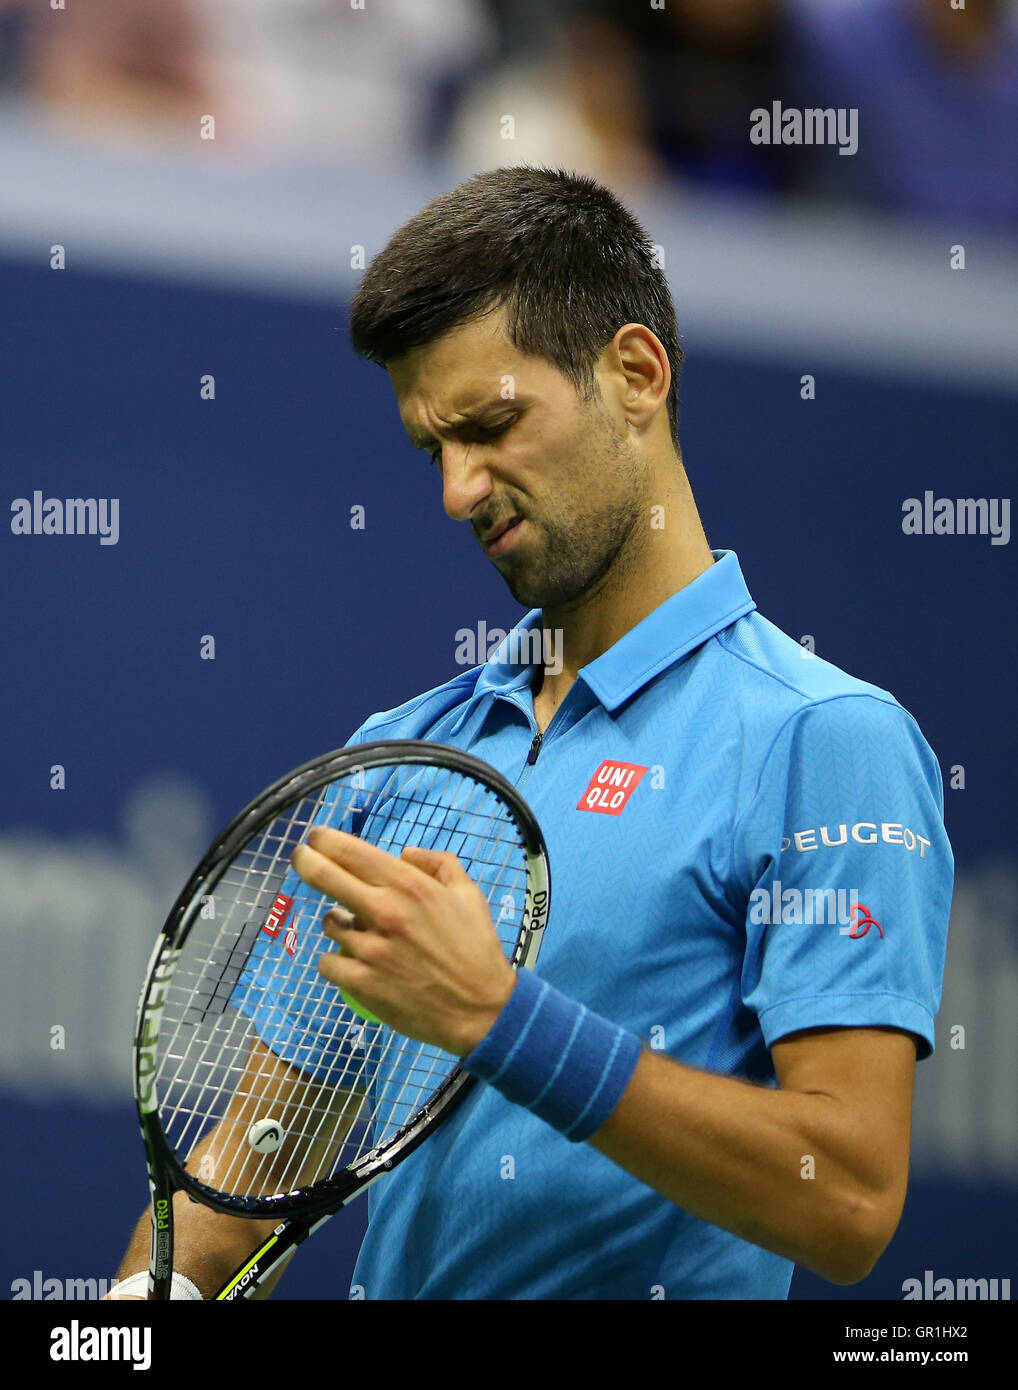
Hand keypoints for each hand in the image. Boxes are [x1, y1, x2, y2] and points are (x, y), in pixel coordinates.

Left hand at [290, 827, 516, 1056]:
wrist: (481, 1009)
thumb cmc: (477, 948)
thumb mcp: (469, 894)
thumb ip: (438, 864)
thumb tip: (404, 854)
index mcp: (409, 886)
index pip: (351, 852)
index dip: (325, 839)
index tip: (317, 837)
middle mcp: (384, 911)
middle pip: (322, 875)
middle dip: (304, 860)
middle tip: (301, 858)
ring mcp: (369, 949)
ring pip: (327, 922)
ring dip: (337, 922)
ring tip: (355, 929)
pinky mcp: (360, 983)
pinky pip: (328, 963)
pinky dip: (337, 962)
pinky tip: (355, 964)